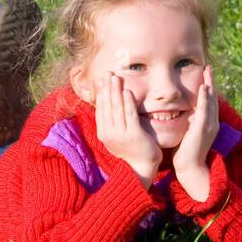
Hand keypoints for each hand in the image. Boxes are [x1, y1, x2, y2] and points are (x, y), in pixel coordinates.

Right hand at [95, 72, 161, 186]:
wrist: (141, 168)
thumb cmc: (131, 149)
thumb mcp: (116, 135)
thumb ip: (112, 121)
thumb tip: (110, 103)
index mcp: (103, 132)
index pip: (100, 108)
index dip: (101, 93)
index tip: (101, 80)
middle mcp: (109, 133)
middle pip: (107, 105)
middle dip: (107, 88)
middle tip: (107, 73)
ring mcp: (120, 134)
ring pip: (116, 108)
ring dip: (116, 91)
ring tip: (116, 78)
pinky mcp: (133, 134)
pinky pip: (130, 115)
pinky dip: (128, 102)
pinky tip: (127, 91)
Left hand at [172, 65, 218, 181]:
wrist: (190, 167)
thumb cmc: (187, 152)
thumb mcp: (189, 132)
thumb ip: (190, 122)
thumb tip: (186, 113)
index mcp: (209, 123)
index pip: (210, 102)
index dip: (209, 88)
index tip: (206, 76)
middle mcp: (212, 122)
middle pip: (212, 98)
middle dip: (211, 82)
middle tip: (209, 68)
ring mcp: (209, 125)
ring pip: (210, 101)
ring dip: (209, 85)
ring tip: (207, 72)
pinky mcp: (202, 128)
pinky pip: (204, 109)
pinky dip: (204, 98)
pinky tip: (203, 88)